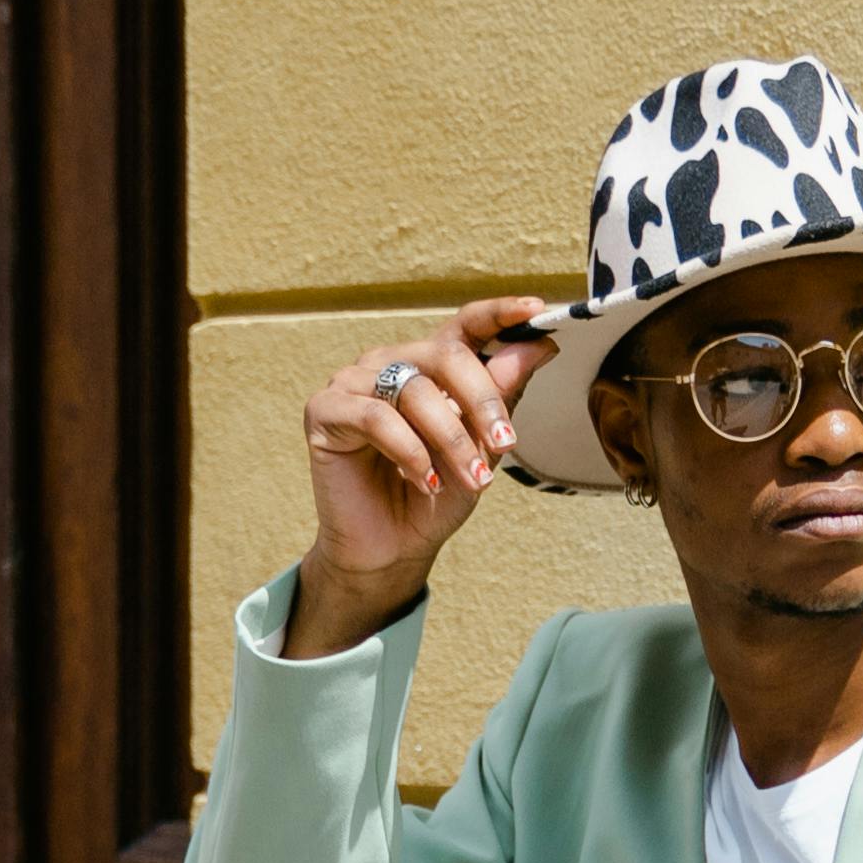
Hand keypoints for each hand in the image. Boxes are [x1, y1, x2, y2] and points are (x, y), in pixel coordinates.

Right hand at [285, 297, 560, 658]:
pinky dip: (408, 451)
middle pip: (445, 355)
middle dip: (483, 401)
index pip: (464, 326)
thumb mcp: (482, 448)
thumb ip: (502, 397)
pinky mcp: (324, 410)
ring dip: (451, 440)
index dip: (498, 313)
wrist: (390, 552)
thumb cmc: (433, 499)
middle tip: (505, 444)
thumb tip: (538, 346)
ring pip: (414, 390)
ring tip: (472, 479)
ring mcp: (353, 382)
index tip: (536, 310)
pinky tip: (423, 481)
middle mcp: (390, 364)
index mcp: (428, 366)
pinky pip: (375, 417)